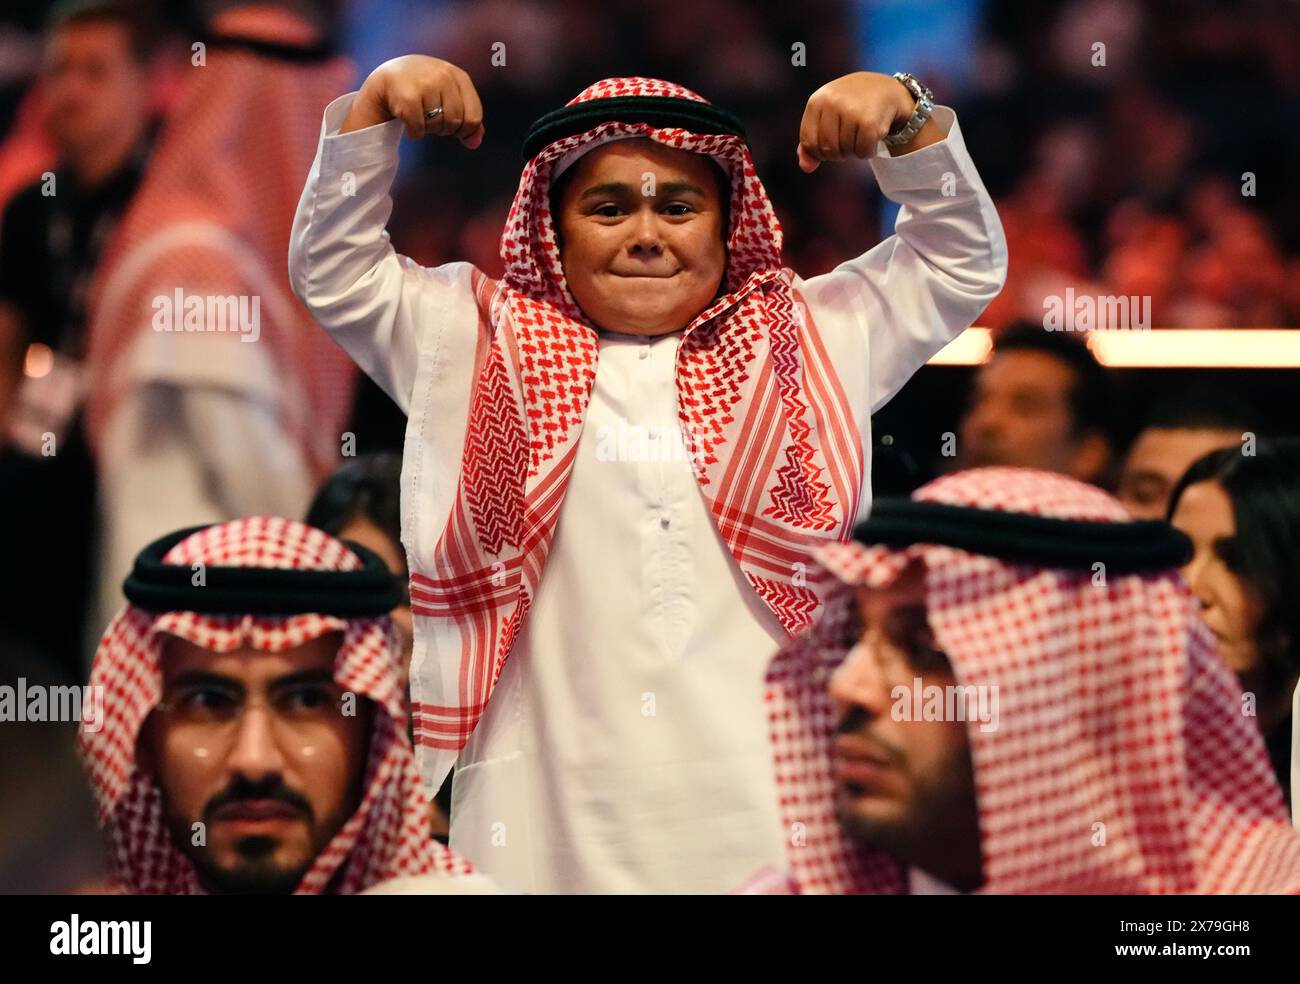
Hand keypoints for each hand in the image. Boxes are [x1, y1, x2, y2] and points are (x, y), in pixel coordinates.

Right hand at [341, 55, 483, 145]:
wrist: (388, 78)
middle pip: (455, 122)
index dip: (465, 130)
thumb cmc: (424, 90)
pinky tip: (407, 119)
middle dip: (444, 128)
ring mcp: (425, 84)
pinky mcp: (407, 97)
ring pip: (437, 126)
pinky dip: (414, 132)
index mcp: (459, 76)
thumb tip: (474, 143)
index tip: (454, 127)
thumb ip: (467, 119)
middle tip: (431, 119)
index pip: (474, 116)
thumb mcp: (450, 97)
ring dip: (428, 129)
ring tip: (419, 114)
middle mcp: (444, 75)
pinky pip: (419, 130)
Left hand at [796, 71, 918, 171]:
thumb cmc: (851, 106)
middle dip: (838, 153)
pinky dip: (868, 152)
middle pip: (827, 149)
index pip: (808, 142)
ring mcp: (851, 111)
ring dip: (854, 151)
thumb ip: (811, 142)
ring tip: (860, 135)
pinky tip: (872, 138)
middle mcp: (832, 103)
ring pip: (845, 152)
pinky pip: (862, 152)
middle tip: (849, 140)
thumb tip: (806, 167)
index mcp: (817, 101)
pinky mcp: (869, 122)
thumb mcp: (826, 117)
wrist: (886, 89)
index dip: (819, 151)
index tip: (831, 144)